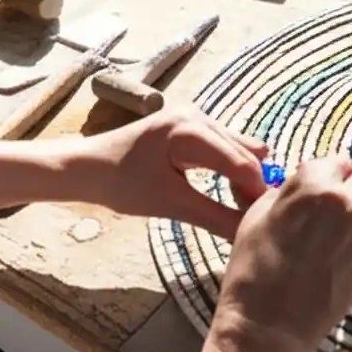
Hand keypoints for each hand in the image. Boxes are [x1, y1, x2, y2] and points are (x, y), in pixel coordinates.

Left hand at [70, 105, 269, 238]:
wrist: (88, 167)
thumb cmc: (121, 184)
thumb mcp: (171, 205)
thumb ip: (215, 217)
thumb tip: (250, 235)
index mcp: (189, 130)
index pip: (241, 163)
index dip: (257, 193)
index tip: (263, 222)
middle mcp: (197, 116)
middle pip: (245, 153)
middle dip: (252, 186)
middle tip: (253, 219)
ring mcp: (195, 118)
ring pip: (238, 149)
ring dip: (243, 179)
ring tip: (239, 209)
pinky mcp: (192, 126)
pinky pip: (225, 147)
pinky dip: (231, 170)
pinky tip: (228, 193)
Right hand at [213, 157, 351, 351]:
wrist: (270, 325)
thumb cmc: (254, 267)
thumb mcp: (258, 214)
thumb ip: (291, 190)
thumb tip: (309, 185)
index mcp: (315, 185)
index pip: (337, 160)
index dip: (326, 174)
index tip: (316, 190)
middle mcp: (348, 202)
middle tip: (341, 199)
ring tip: (329, 239)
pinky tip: (332, 260)